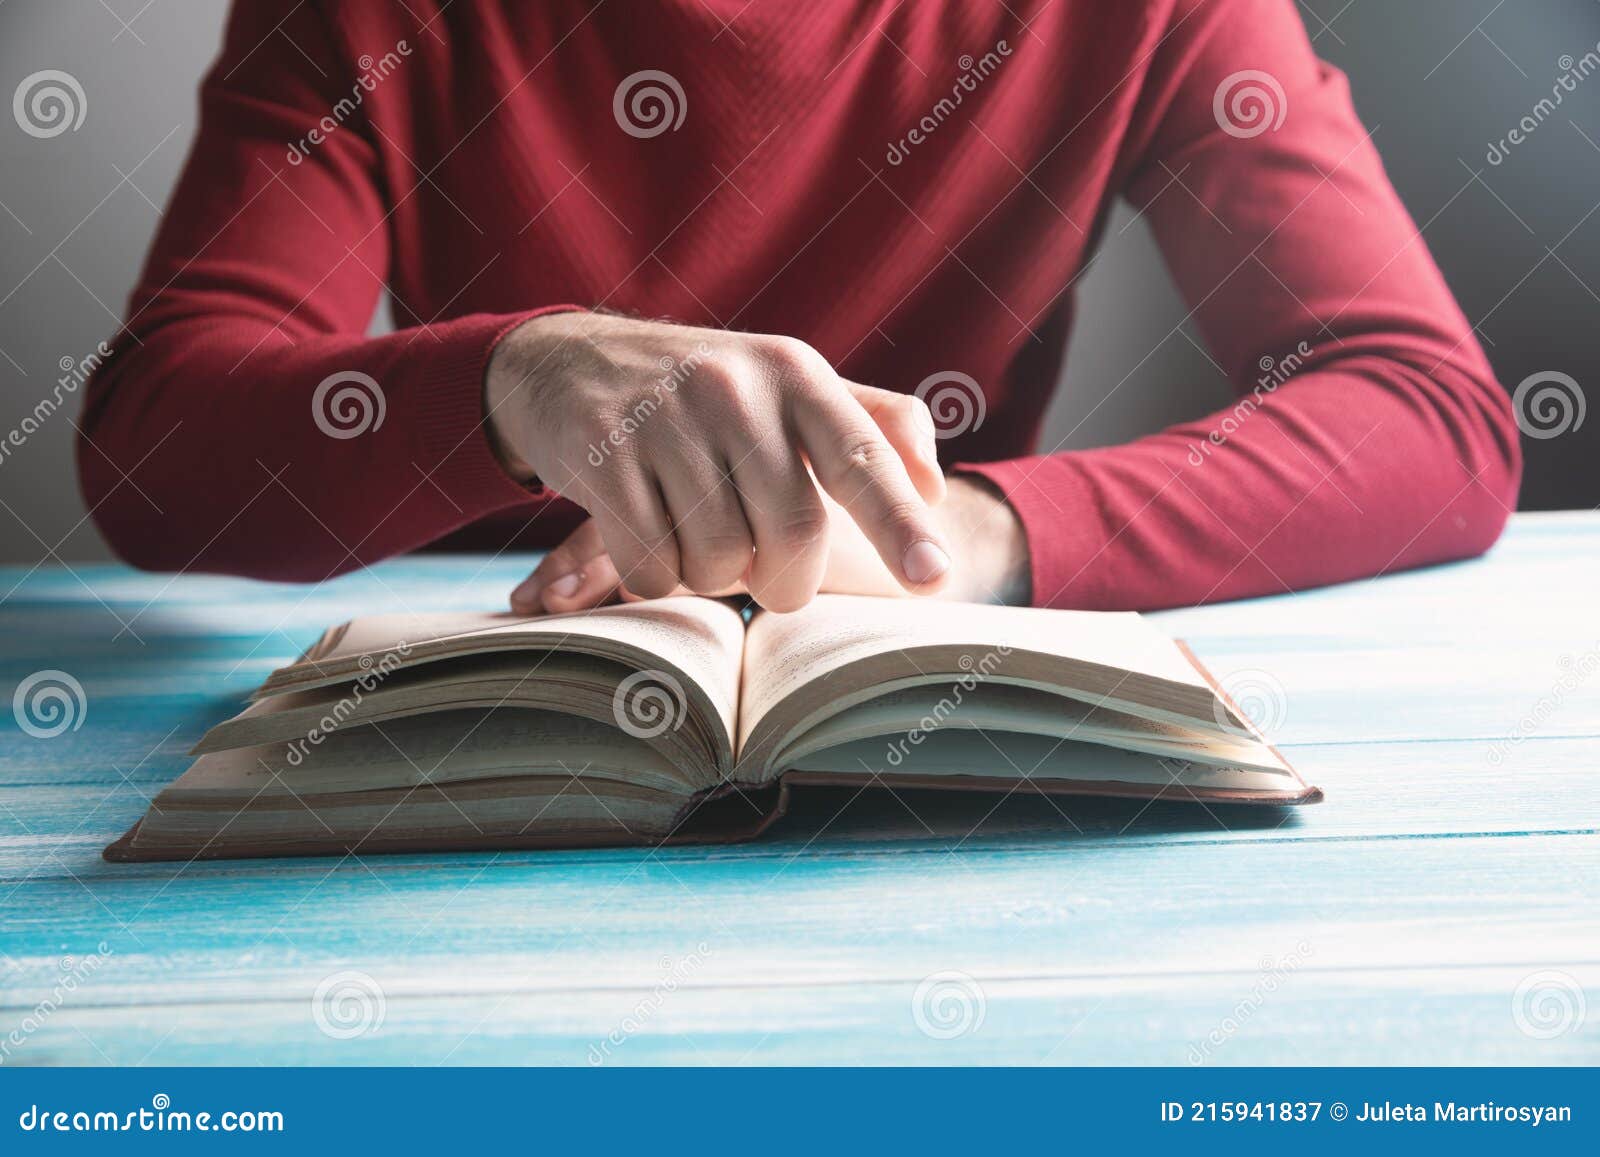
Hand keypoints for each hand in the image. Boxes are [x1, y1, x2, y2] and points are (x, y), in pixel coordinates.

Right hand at [485, 311, 949, 611]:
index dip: (900, 523)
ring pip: (718, 558)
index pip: (861, 457)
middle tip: (773, 579)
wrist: (567, 359)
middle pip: (792, 532)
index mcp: (795, 373)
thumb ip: (871, 427)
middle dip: (788, 580)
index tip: (934, 578)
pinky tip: (648, 535)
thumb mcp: (788, 385)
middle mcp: (734, 387)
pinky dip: (656, 576)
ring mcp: (663, 419)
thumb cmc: (703, 392)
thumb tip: (936, 488)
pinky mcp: (602, 456)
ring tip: (699, 536)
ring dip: (714, 577)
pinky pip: (651, 565)